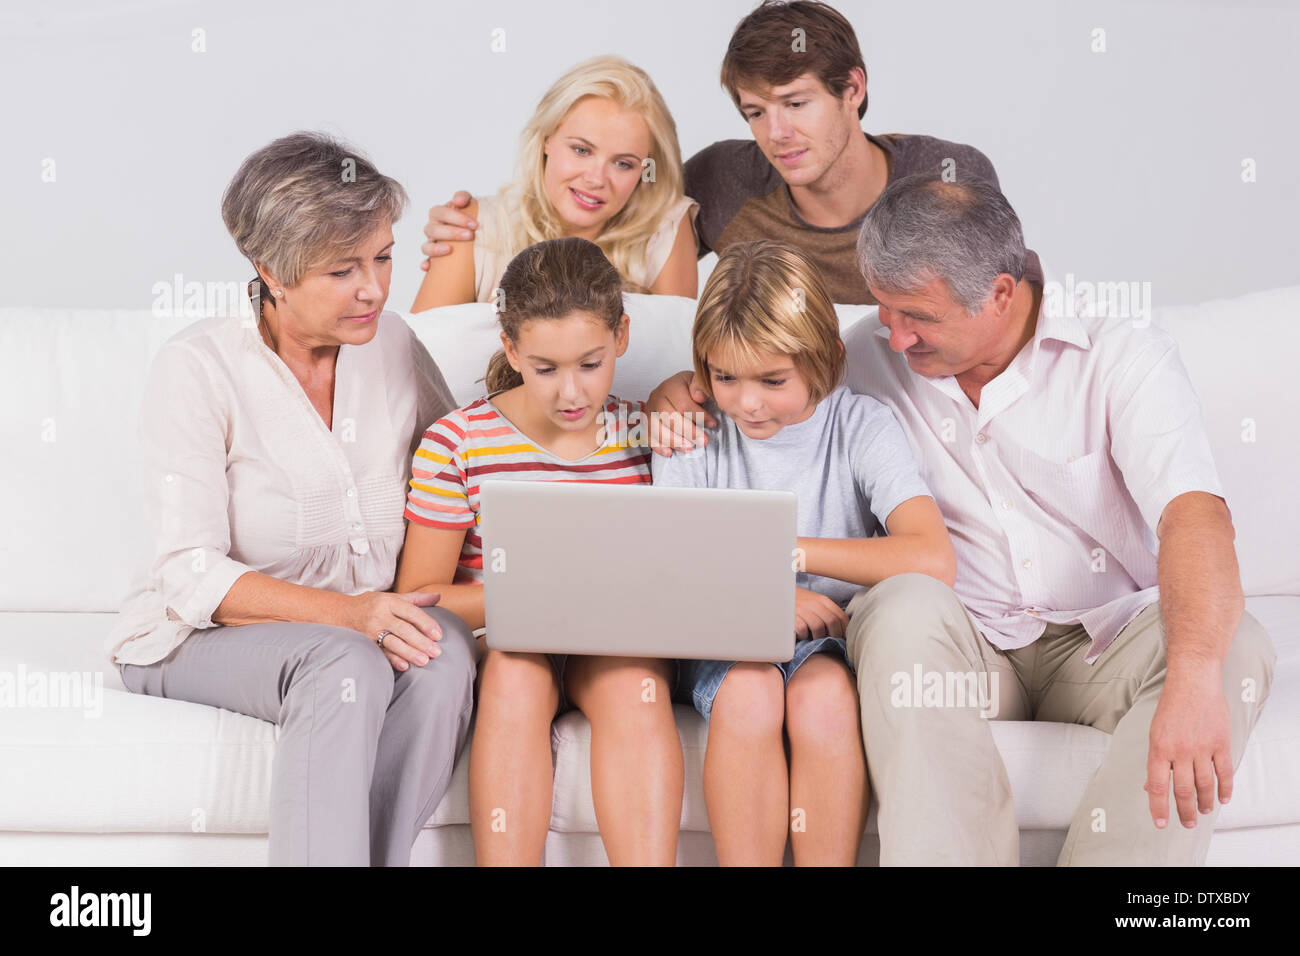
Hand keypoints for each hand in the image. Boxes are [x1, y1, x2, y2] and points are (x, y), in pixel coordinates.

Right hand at [346, 590, 444, 670]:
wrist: (340, 613)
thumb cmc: (371, 605)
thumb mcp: (391, 597)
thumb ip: (415, 599)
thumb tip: (438, 596)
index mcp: (389, 602)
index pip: (411, 612)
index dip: (426, 623)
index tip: (438, 635)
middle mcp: (380, 616)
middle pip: (403, 629)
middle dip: (421, 641)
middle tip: (436, 652)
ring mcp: (371, 631)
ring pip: (393, 642)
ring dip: (409, 652)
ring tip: (424, 661)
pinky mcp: (365, 643)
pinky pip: (380, 652)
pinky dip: (392, 659)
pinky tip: (404, 666)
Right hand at [418, 191, 476, 268]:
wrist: (471, 233)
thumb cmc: (467, 217)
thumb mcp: (467, 203)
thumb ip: (463, 197)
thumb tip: (459, 201)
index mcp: (438, 214)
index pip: (440, 213)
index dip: (456, 217)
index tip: (474, 224)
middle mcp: (432, 229)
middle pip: (433, 229)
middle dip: (452, 232)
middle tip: (470, 235)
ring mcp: (431, 244)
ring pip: (426, 246)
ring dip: (436, 248)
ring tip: (449, 249)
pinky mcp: (433, 259)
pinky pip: (425, 262)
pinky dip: (425, 264)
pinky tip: (428, 267)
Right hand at [645, 370, 714, 456]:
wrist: (676, 390)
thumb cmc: (689, 388)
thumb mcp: (699, 382)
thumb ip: (700, 386)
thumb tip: (699, 396)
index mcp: (671, 386)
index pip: (683, 403)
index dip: (699, 415)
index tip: (713, 424)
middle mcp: (657, 397)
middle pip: (669, 417)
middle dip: (688, 431)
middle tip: (703, 441)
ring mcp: (649, 410)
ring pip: (657, 428)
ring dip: (674, 441)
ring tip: (689, 448)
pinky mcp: (645, 423)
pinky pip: (648, 437)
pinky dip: (658, 446)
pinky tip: (669, 452)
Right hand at [794, 587, 847, 639]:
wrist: (778, 595)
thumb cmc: (799, 604)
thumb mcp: (815, 604)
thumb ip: (828, 613)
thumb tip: (843, 630)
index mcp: (823, 600)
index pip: (841, 616)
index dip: (845, 630)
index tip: (844, 639)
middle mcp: (814, 603)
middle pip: (832, 622)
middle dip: (835, 636)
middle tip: (832, 643)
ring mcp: (802, 609)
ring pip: (818, 627)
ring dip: (819, 638)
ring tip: (816, 640)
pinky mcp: (791, 616)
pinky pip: (803, 630)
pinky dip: (804, 636)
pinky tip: (802, 636)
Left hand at [1143, 666, 1231, 828]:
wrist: (1192, 682)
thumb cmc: (1171, 706)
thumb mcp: (1155, 732)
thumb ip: (1156, 760)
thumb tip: (1150, 786)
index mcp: (1159, 748)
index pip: (1157, 786)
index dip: (1159, 807)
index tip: (1161, 824)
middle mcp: (1180, 751)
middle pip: (1182, 790)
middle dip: (1185, 811)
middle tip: (1188, 823)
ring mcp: (1201, 747)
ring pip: (1205, 784)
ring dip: (1205, 802)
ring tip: (1204, 811)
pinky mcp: (1220, 743)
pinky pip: (1224, 772)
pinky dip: (1225, 788)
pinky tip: (1223, 798)